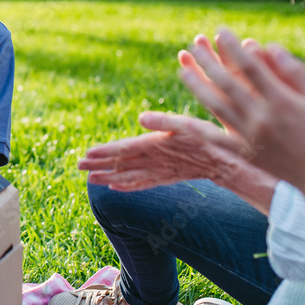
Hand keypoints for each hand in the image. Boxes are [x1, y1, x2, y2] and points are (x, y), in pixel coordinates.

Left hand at [80, 111, 254, 190]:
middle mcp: (154, 161)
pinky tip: (116, 187)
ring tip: (90, 179)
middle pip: (121, 164)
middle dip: (99, 165)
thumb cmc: (209, 140)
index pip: (123, 150)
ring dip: (108, 177)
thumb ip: (164, 121)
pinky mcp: (167, 177)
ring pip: (128, 176)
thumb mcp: (188, 124)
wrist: (228, 165)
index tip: (86, 155)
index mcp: (155, 145)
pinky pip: (142, 183)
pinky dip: (127, 185)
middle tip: (77, 167)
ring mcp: (160, 171)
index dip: (104, 152)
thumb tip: (140, 117)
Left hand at [179, 29, 304, 195]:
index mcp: (283, 101)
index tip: (221, 32)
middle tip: (194, 43)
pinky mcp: (245, 154)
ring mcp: (250, 137)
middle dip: (208, 61)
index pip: (251, 67)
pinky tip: (182, 119)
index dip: (234, 48)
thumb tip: (271, 47)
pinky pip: (216, 139)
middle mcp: (262, 118)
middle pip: (227, 83)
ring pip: (216, 106)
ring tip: (182, 70)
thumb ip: (297, 73)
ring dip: (197, 86)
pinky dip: (198, 129)